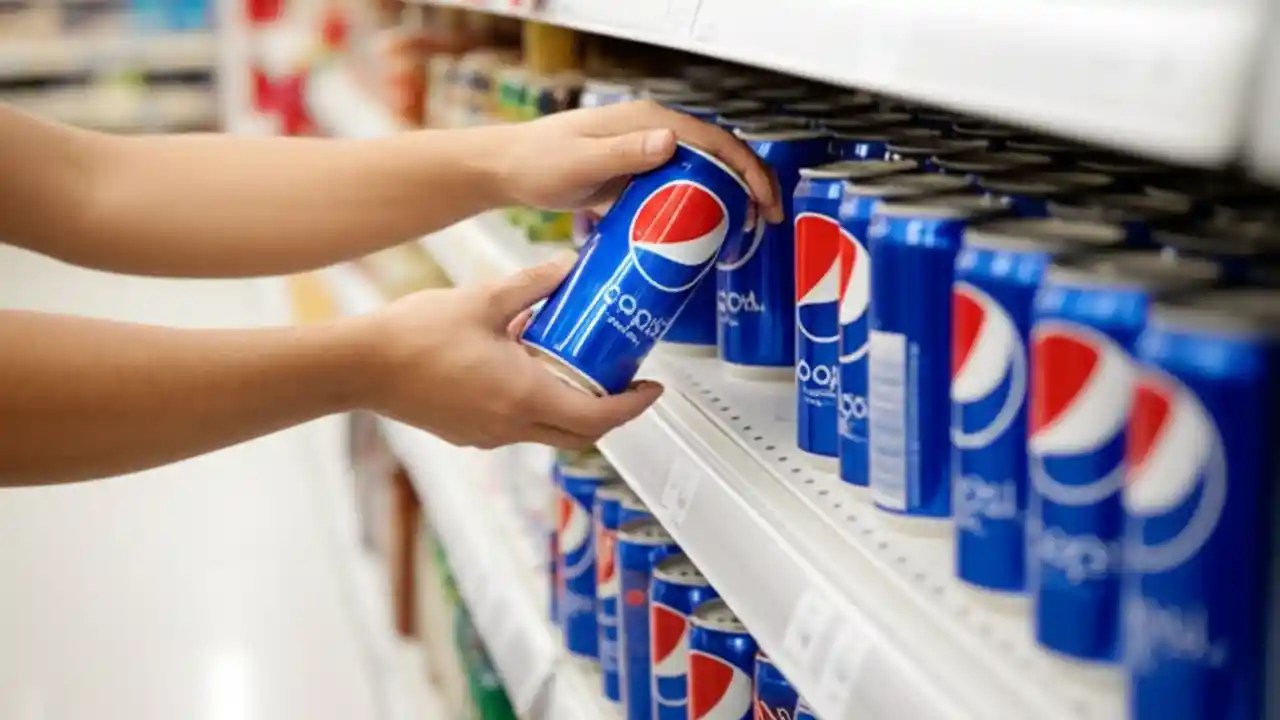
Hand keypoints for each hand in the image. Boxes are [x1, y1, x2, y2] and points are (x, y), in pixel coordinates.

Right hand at [359, 256, 663, 448]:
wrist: (360, 367)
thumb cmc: (416, 334)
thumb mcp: (484, 298)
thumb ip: (532, 284)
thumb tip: (568, 266)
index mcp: (525, 395)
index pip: (599, 416)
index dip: (634, 405)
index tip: (654, 387)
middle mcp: (512, 426)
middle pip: (581, 434)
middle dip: (611, 412)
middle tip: (625, 381)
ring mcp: (489, 436)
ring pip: (550, 433)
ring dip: (572, 408)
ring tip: (578, 367)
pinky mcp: (469, 434)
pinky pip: (519, 428)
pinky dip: (538, 407)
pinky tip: (528, 369)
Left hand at [495, 100, 783, 222]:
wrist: (508, 169)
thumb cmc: (538, 161)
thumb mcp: (582, 160)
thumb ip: (624, 152)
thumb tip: (670, 141)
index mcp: (648, 122)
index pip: (715, 140)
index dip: (747, 168)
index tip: (763, 200)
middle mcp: (653, 133)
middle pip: (718, 155)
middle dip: (749, 185)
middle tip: (763, 221)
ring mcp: (645, 154)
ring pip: (702, 173)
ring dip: (728, 198)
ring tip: (744, 231)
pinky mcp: (636, 177)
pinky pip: (678, 190)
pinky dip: (700, 208)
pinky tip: (707, 235)